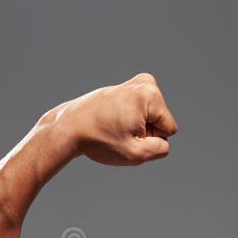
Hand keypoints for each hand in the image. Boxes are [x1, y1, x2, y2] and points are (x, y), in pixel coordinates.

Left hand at [47, 73, 177, 165]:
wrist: (68, 128)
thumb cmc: (98, 140)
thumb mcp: (134, 154)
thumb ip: (159, 149)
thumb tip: (164, 141)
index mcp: (150, 95)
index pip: (168, 129)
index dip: (149, 140)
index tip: (126, 136)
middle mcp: (144, 83)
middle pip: (159, 122)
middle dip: (142, 133)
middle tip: (117, 133)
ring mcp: (133, 83)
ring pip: (148, 118)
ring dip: (133, 128)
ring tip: (112, 127)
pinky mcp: (125, 88)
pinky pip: (137, 113)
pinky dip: (125, 121)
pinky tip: (108, 122)